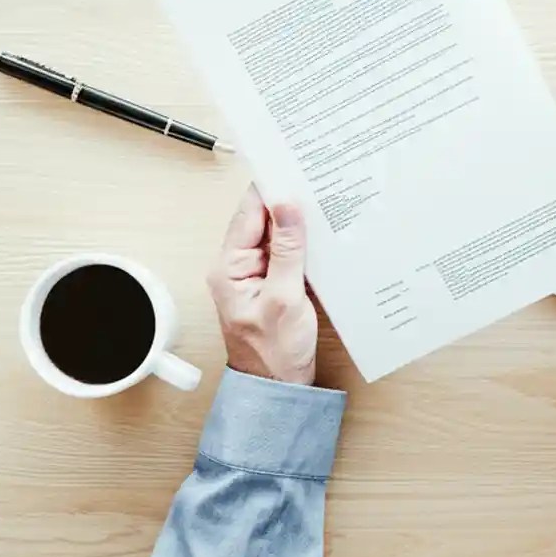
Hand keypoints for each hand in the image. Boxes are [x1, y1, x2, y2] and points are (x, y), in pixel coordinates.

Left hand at [207, 185, 317, 385]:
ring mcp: (256, 274)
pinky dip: (305, 245)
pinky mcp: (274, 282)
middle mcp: (238, 266)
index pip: (249, 214)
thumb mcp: (284, 298)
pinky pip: (289, 253)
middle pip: (264, 221)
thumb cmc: (273, 353)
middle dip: (290, 203)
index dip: (271, 190)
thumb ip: (286, 250)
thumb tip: (287, 207)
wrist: (278, 388)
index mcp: (229, 266)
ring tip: (327, 206)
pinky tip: (324, 238)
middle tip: (319, 182)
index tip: (294, 168)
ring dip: (300, 224)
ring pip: (279, 235)